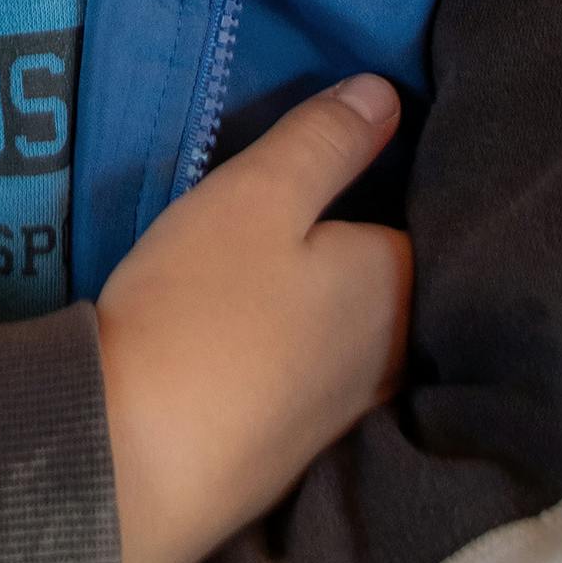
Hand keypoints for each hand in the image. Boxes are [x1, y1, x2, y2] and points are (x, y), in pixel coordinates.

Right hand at [95, 74, 411, 562]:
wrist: (130, 467)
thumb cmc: (199, 311)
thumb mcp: (255, 197)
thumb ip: (324, 142)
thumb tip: (389, 96)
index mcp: (397, 286)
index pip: (431, 220)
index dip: (401, 182)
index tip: (370, 156)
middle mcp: (394, 358)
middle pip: (399, 285)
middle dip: (374, 248)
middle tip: (329, 200)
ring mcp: (346, 417)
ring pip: (359, 338)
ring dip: (334, 307)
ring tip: (293, 266)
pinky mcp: (295, 457)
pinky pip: (317, 383)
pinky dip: (300, 354)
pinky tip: (262, 339)